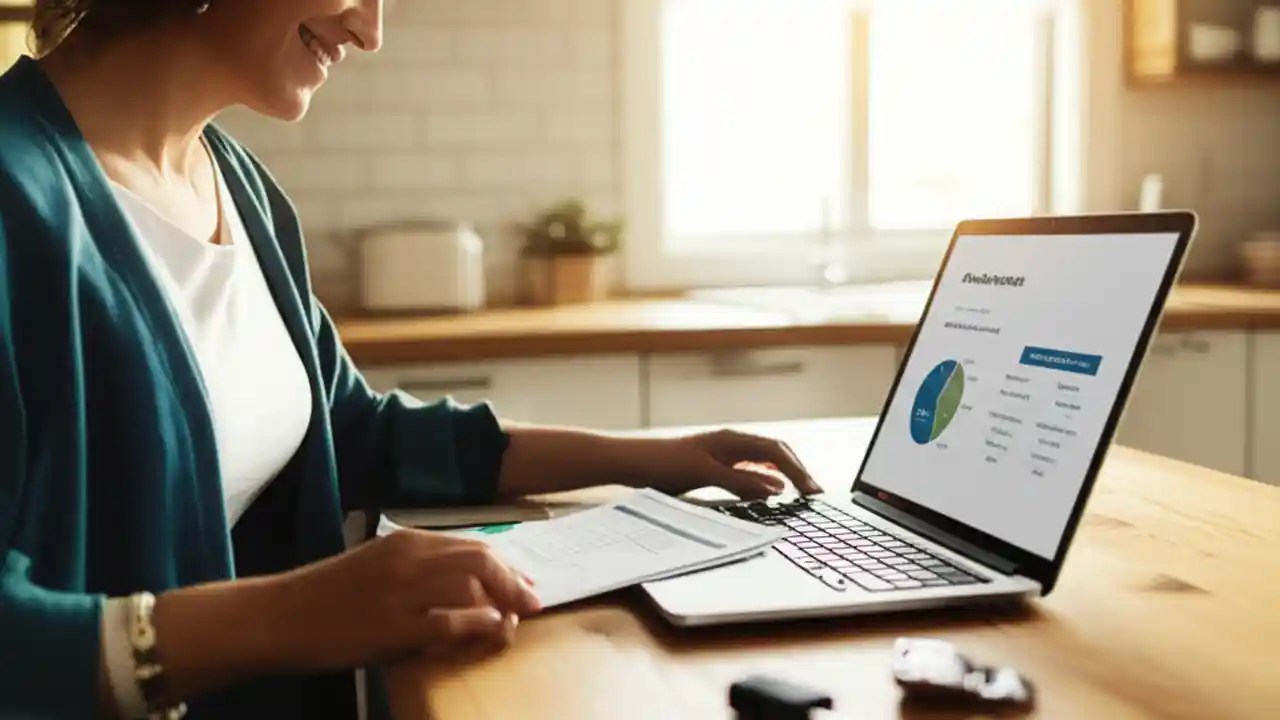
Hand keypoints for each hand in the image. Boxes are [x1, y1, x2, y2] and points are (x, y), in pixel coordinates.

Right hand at [270, 529, 540, 669]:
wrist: (280, 616)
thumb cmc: (327, 596)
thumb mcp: (376, 567)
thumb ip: (417, 568)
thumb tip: (464, 584)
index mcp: (406, 542)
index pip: (473, 545)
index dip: (506, 564)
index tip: (524, 581)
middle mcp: (409, 558)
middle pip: (482, 559)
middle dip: (514, 580)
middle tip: (532, 602)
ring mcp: (403, 591)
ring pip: (473, 583)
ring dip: (504, 601)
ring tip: (515, 618)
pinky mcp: (395, 625)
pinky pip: (452, 619)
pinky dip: (480, 623)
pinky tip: (492, 629)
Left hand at [637, 429, 820, 499]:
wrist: (633, 462)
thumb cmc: (665, 464)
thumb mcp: (706, 474)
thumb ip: (741, 482)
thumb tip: (776, 488)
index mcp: (733, 440)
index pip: (777, 452)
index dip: (798, 471)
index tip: (813, 492)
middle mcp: (732, 443)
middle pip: (775, 453)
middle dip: (797, 471)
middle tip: (814, 494)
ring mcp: (724, 452)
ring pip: (764, 460)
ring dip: (784, 474)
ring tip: (800, 492)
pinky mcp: (715, 464)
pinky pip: (749, 469)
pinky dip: (765, 479)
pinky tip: (768, 491)